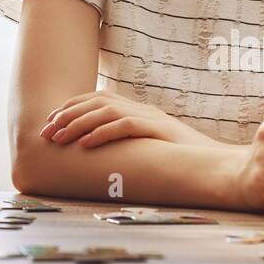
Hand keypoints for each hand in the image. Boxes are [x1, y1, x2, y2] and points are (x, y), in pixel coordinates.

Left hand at [40, 89, 192, 146]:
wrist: (217, 164)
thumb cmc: (181, 161)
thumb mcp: (150, 149)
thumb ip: (128, 144)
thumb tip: (97, 150)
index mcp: (139, 111)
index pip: (99, 98)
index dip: (72, 106)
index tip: (50, 120)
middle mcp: (143, 109)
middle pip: (97, 102)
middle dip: (67, 115)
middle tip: (45, 131)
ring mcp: (152, 118)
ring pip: (107, 111)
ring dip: (78, 124)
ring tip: (58, 137)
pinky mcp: (160, 131)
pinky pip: (125, 126)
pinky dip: (102, 133)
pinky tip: (85, 145)